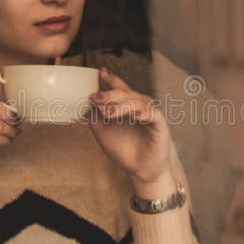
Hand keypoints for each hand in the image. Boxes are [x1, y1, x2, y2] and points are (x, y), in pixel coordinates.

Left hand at [86, 68, 172, 190]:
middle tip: (95, 97)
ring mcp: (150, 113)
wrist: (141, 170)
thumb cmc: (125, 150)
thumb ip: (94, 117)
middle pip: (126, 93)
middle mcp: (140, 105)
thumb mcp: (103, 132)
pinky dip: (142, 112)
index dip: (111, 79)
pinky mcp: (160, 123)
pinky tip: (134, 115)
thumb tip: (83, 103)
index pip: (120, 88)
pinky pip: (152, 113)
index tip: (100, 72)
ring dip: (121, 106)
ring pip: (137, 101)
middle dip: (110, 94)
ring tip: (108, 113)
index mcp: (128, 105)